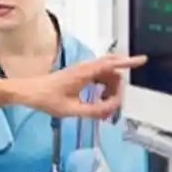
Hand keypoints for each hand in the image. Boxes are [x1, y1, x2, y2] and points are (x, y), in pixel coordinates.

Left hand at [17, 54, 145, 118]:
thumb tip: (112, 109)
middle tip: (110, 106)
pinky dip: (102, 90)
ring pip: (106, 76)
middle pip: (112, 72)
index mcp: (84, 73)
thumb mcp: (71, 110)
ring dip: (109, 91)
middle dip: (116, 89)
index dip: (128, 62)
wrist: (29, 92)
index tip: (142, 60)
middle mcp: (85, 68)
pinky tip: (97, 104)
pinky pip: (99, 79)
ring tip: (101, 109)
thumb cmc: (47, 99)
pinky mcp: (80, 75)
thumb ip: (94, 111)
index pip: (111, 64)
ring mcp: (83, 70)